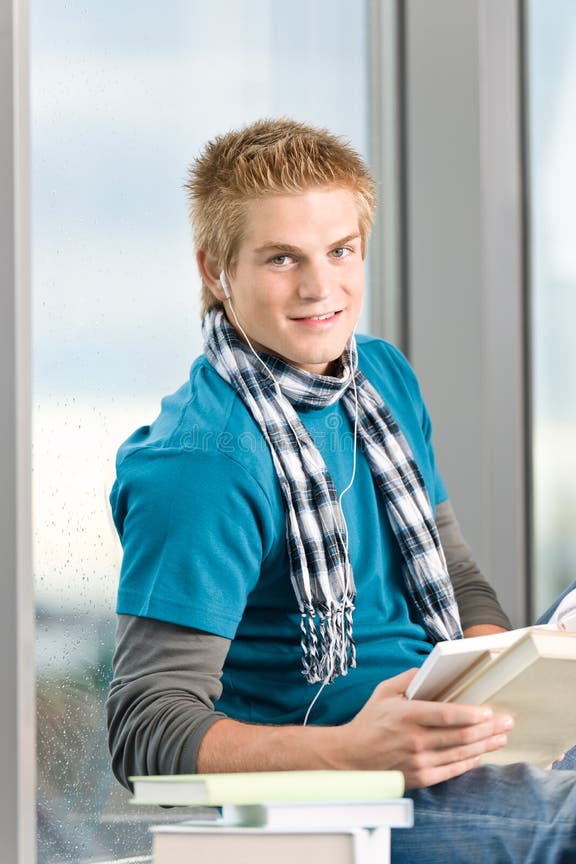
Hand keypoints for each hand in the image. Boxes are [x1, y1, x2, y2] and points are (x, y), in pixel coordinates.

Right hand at [338, 669, 513, 788]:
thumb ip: (409, 678)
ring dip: (485, 745)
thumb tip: (431, 669)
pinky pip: (452, 771)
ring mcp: (419, 761)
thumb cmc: (370, 721)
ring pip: (461, 754)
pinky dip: (469, 762)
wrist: (352, 757)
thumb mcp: (384, 691)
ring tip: (501, 738)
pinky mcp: (421, 777)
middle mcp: (415, 740)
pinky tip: (480, 754)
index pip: (446, 715)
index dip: (471, 714)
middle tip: (507, 722)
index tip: (489, 711)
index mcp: (407, 715)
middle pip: (460, 736)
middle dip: (488, 729)